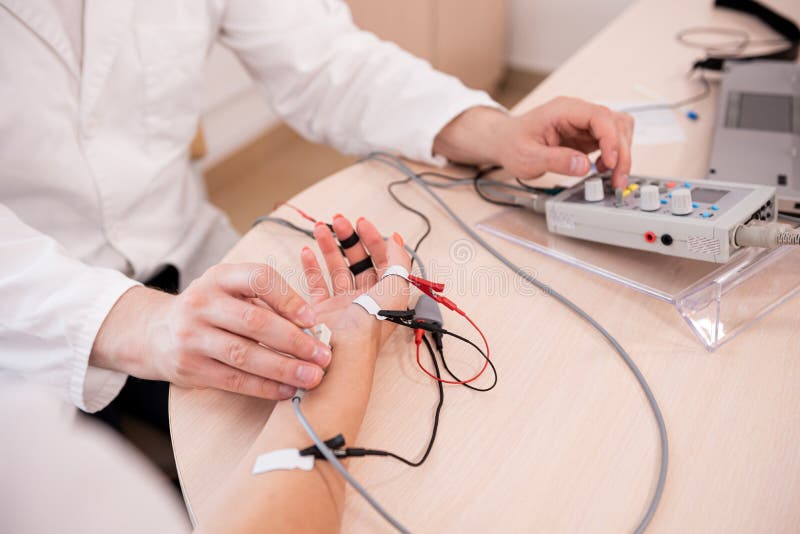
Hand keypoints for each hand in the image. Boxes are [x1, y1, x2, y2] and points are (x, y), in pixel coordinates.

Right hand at [91, 263, 332, 400]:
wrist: (155, 332)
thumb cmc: (211, 308)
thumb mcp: (230, 290)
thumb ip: (264, 300)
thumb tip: (313, 324)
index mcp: (219, 277)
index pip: (258, 278)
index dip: (288, 298)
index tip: (313, 318)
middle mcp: (202, 303)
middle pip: (254, 321)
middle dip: (294, 340)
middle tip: (323, 354)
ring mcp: (192, 336)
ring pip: (244, 354)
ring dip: (284, 368)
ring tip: (312, 377)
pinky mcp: (190, 367)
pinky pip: (233, 380)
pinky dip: (264, 387)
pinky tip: (288, 390)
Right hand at [299, 215, 410, 346]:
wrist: (343, 351)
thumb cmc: (371, 323)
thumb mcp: (396, 287)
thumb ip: (399, 261)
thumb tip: (396, 241)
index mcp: (387, 294)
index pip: (383, 260)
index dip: (374, 240)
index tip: (362, 223)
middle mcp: (366, 299)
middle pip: (359, 261)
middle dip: (350, 238)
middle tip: (339, 221)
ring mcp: (343, 305)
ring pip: (336, 268)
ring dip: (329, 246)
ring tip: (320, 227)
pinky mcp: (322, 311)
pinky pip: (316, 284)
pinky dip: (311, 267)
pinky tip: (307, 250)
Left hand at [433, 98, 633, 187]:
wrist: (505, 141)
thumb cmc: (512, 144)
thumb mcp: (527, 157)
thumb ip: (555, 160)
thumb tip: (583, 166)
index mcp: (563, 110)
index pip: (600, 116)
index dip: (611, 139)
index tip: (611, 162)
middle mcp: (578, 113)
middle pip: (616, 123)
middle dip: (622, 152)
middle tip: (617, 179)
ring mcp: (584, 123)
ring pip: (619, 130)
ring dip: (622, 153)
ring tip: (610, 175)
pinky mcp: (586, 135)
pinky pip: (611, 141)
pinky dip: (614, 155)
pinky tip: (602, 169)